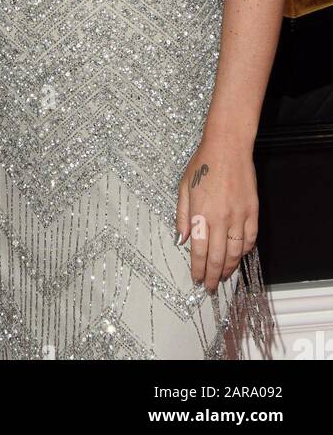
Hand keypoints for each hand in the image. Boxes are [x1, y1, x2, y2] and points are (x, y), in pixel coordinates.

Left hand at [175, 138, 258, 292]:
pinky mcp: (253, 212)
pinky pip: (250, 239)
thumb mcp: (183, 187)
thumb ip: (182, 215)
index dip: (197, 269)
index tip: (196, 279)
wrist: (228, 148)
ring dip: (229, 268)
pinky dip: (244, 251)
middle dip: (212, 275)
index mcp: (200, 213)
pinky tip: (238, 257)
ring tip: (223, 277)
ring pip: (235, 252)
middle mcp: (220, 218)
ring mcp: (238, 216)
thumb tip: (180, 239)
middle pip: (217, 257)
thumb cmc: (203, 164)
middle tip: (209, 287)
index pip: (198, 251)